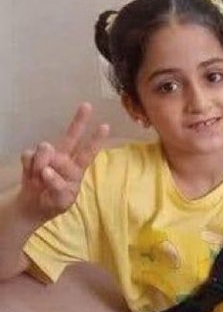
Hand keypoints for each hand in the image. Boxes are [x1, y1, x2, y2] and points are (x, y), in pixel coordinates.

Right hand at [18, 104, 107, 223]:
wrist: (34, 206)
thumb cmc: (54, 202)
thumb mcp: (62, 201)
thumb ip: (58, 186)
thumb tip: (47, 171)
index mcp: (76, 169)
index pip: (87, 154)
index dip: (95, 140)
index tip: (106, 126)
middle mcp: (64, 158)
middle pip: (72, 136)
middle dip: (79, 121)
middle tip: (87, 105)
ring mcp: (48, 156)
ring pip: (45, 148)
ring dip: (40, 164)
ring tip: (40, 179)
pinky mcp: (31, 156)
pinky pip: (29, 155)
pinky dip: (29, 167)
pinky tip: (32, 175)